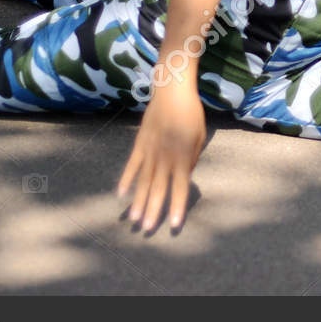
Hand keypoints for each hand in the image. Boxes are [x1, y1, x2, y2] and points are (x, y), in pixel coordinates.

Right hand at [117, 74, 205, 233]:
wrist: (172, 91)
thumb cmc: (191, 114)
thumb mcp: (199, 138)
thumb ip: (191, 159)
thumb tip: (183, 177)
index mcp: (182, 157)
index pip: (180, 187)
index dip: (177, 207)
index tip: (174, 225)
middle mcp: (165, 157)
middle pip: (158, 189)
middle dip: (154, 210)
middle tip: (148, 230)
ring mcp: (150, 150)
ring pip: (143, 181)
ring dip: (138, 202)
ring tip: (134, 220)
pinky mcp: (140, 143)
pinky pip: (132, 165)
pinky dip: (126, 179)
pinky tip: (121, 194)